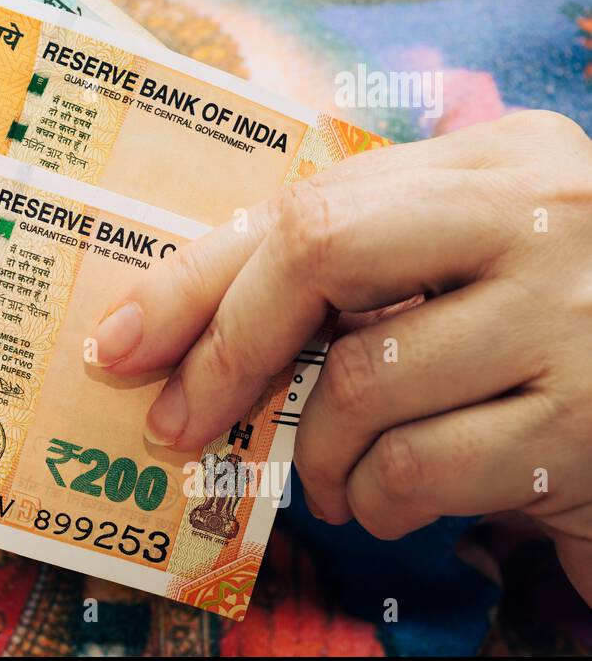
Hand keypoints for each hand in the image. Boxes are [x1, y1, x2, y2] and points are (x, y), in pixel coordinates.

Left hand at [88, 111, 591, 603]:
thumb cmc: (535, 325)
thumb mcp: (449, 262)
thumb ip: (343, 263)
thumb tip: (168, 327)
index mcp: (493, 159)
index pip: (303, 204)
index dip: (192, 279)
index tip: (117, 342)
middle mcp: (542, 215)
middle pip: (319, 253)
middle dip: (227, 350)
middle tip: (180, 422)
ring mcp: (573, 316)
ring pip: (363, 384)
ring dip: (315, 454)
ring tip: (328, 476)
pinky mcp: (590, 423)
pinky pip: (420, 468)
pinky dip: (378, 500)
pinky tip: (388, 501)